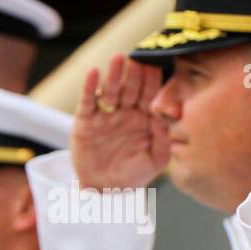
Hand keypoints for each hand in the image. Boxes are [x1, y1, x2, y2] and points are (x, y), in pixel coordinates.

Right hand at [72, 54, 169, 189]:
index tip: (157, 65)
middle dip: (135, 74)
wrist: (106, 191)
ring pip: (110, 90)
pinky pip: (88, 101)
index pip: (150, 95)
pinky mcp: (86, 121)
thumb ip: (164, 138)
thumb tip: (165, 117)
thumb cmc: (135, 174)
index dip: (153, 81)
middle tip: (138, 58)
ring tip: (118, 58)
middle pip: (131, 88)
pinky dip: (90, 87)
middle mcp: (125, 112)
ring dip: (114, 74)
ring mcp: (105, 115)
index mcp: (144, 118)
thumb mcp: (156, 159)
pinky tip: (93, 72)